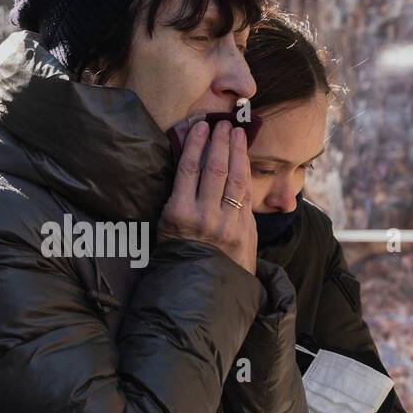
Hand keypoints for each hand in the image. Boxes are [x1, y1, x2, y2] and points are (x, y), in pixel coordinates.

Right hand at [158, 120, 257, 274]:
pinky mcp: (244, 229)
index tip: (200, 126)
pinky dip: (245, 174)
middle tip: (223, 124)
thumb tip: (188, 164)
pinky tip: (243, 160)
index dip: (195, 144)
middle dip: (220, 143)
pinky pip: (246, 194)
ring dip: (237, 152)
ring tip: (237, 133)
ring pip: (235, 179)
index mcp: (179, 214)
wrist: (202, 289)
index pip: (188, 169)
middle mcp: (204, 216)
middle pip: (214, 169)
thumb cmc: (178, 255)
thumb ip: (178, 199)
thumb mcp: (167, 228)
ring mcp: (227, 223)